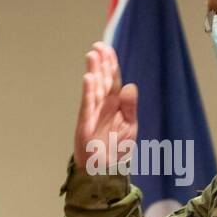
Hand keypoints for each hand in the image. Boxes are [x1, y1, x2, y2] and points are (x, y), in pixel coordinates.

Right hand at [73, 42, 137, 172]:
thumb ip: (130, 107)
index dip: (110, 64)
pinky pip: (87, 105)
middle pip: (102, 79)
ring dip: (93, 71)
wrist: (105, 171)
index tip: (108, 49)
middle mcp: (103, 105)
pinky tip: (88, 79)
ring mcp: (93, 112)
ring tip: (92, 55)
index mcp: (115, 104)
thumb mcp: (130, 126)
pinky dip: (88, 92)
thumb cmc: (117, 148)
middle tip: (98, 46)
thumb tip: (129, 86)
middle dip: (100, 63)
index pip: (112, 80)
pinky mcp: (85, 123)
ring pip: (94, 88)